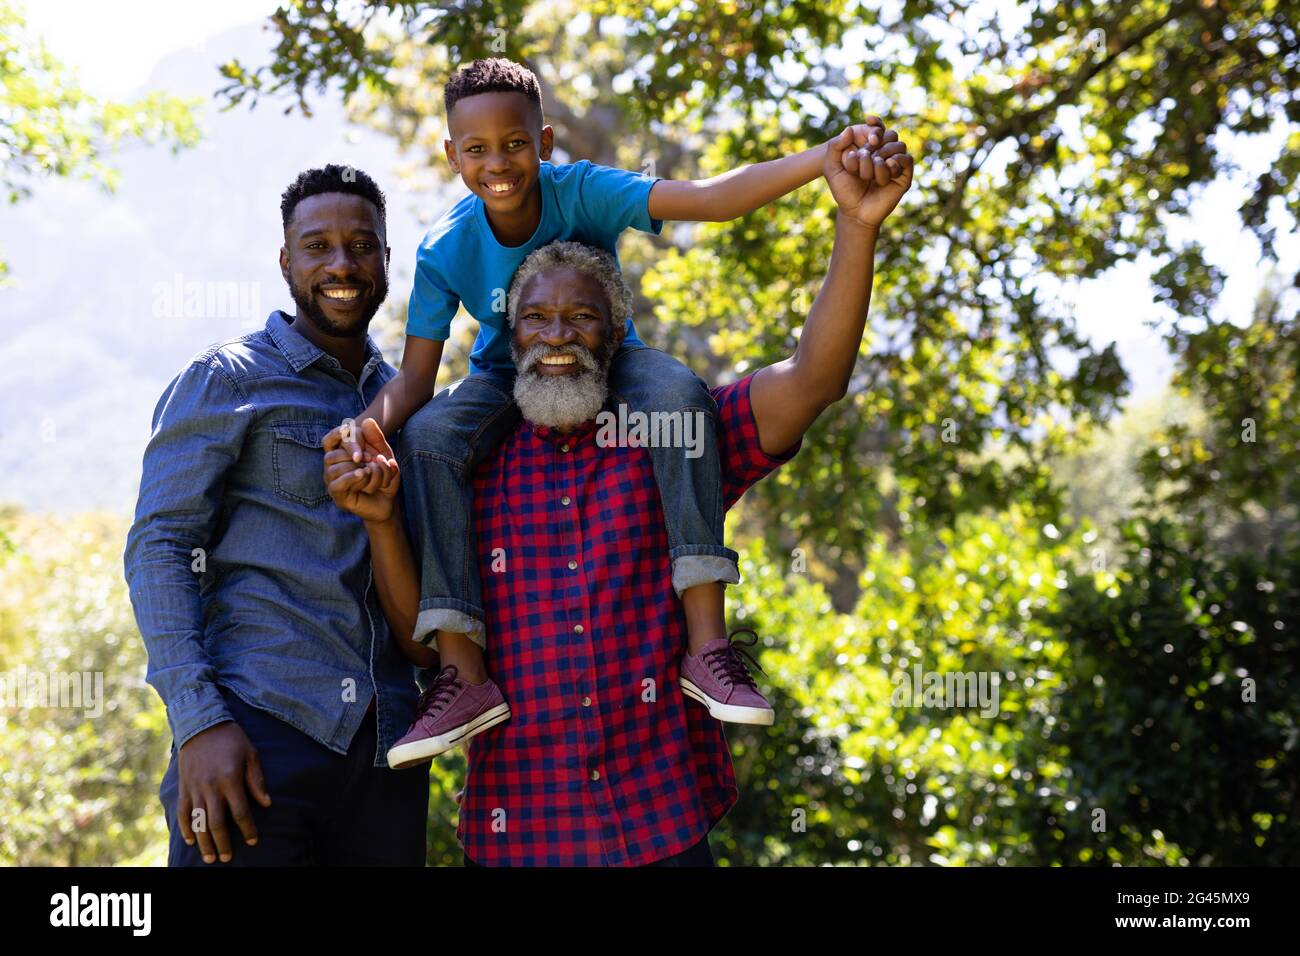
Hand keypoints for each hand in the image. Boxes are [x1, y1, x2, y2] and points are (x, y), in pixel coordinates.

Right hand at [176, 720, 271, 863]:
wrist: (201, 725)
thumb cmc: (231, 739)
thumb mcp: (251, 754)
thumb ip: (257, 780)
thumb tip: (267, 803)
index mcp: (230, 779)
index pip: (240, 812)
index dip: (247, 829)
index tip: (252, 841)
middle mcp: (211, 787)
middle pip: (217, 823)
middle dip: (223, 843)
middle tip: (228, 858)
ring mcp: (195, 788)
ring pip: (199, 822)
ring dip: (204, 842)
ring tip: (210, 858)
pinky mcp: (183, 787)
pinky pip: (183, 812)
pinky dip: (186, 828)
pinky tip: (191, 840)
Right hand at [323, 418, 399, 523]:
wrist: (389, 500)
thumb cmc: (384, 476)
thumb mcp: (384, 455)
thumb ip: (377, 438)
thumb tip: (367, 421)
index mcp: (341, 454)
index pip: (329, 440)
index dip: (336, 434)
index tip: (348, 428)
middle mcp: (333, 466)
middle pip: (332, 454)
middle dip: (354, 454)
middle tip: (372, 460)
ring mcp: (332, 480)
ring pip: (337, 468)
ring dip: (361, 468)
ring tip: (373, 473)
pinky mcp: (337, 494)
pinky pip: (338, 483)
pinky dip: (352, 477)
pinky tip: (363, 474)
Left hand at [823, 119, 913, 228]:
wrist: (854, 210)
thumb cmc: (843, 189)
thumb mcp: (832, 167)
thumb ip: (835, 146)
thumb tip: (849, 129)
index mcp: (870, 148)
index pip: (878, 128)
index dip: (876, 123)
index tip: (868, 119)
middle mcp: (884, 154)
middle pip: (890, 134)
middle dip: (877, 140)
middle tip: (867, 148)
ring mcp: (895, 164)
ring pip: (898, 146)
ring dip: (881, 156)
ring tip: (868, 172)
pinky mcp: (903, 176)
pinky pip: (906, 160)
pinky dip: (894, 162)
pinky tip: (884, 168)